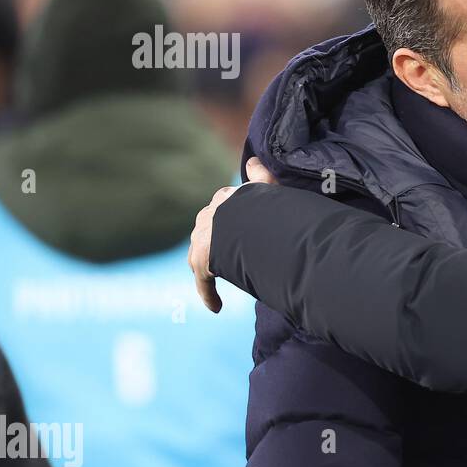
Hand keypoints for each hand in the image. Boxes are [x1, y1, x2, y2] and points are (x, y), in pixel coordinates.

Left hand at [189, 157, 276, 312]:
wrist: (238, 225)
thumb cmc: (258, 206)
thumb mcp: (266, 187)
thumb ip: (262, 175)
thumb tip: (254, 159)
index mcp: (222, 201)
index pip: (224, 207)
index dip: (233, 217)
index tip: (242, 227)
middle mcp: (207, 219)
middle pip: (211, 232)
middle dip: (220, 242)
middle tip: (236, 255)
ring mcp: (201, 241)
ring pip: (204, 256)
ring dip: (213, 266)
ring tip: (229, 276)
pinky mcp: (200, 263)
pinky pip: (203, 282)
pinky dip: (209, 295)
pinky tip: (216, 308)